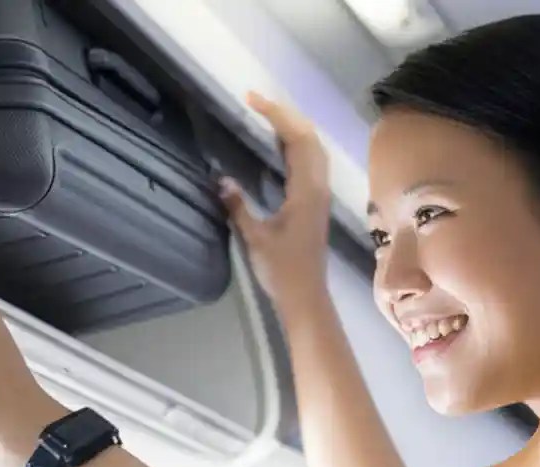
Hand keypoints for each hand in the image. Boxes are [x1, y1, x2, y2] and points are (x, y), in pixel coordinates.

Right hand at [219, 92, 331, 309]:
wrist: (306, 294)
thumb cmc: (281, 269)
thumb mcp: (255, 237)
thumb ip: (238, 207)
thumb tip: (220, 179)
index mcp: (305, 190)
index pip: (296, 139)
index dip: (276, 115)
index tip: (253, 100)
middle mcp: (318, 186)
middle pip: (309, 137)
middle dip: (285, 114)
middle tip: (257, 101)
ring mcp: (319, 193)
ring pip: (314, 147)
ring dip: (294, 126)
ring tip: (267, 115)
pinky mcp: (315, 201)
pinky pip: (311, 160)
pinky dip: (297, 143)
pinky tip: (280, 144)